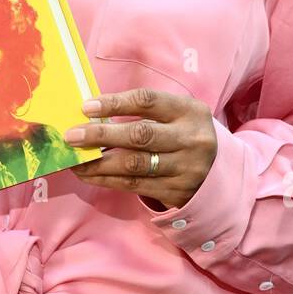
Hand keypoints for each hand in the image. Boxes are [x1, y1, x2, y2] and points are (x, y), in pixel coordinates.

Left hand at [64, 87, 217, 211]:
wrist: (219, 173)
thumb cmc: (185, 134)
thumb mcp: (178, 114)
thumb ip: (145, 111)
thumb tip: (94, 114)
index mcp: (190, 111)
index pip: (148, 102)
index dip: (115, 103)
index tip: (87, 107)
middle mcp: (190, 139)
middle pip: (140, 135)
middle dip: (101, 136)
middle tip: (72, 136)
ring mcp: (184, 168)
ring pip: (134, 165)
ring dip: (99, 163)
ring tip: (75, 160)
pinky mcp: (175, 191)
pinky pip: (134, 185)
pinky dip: (107, 179)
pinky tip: (88, 174)